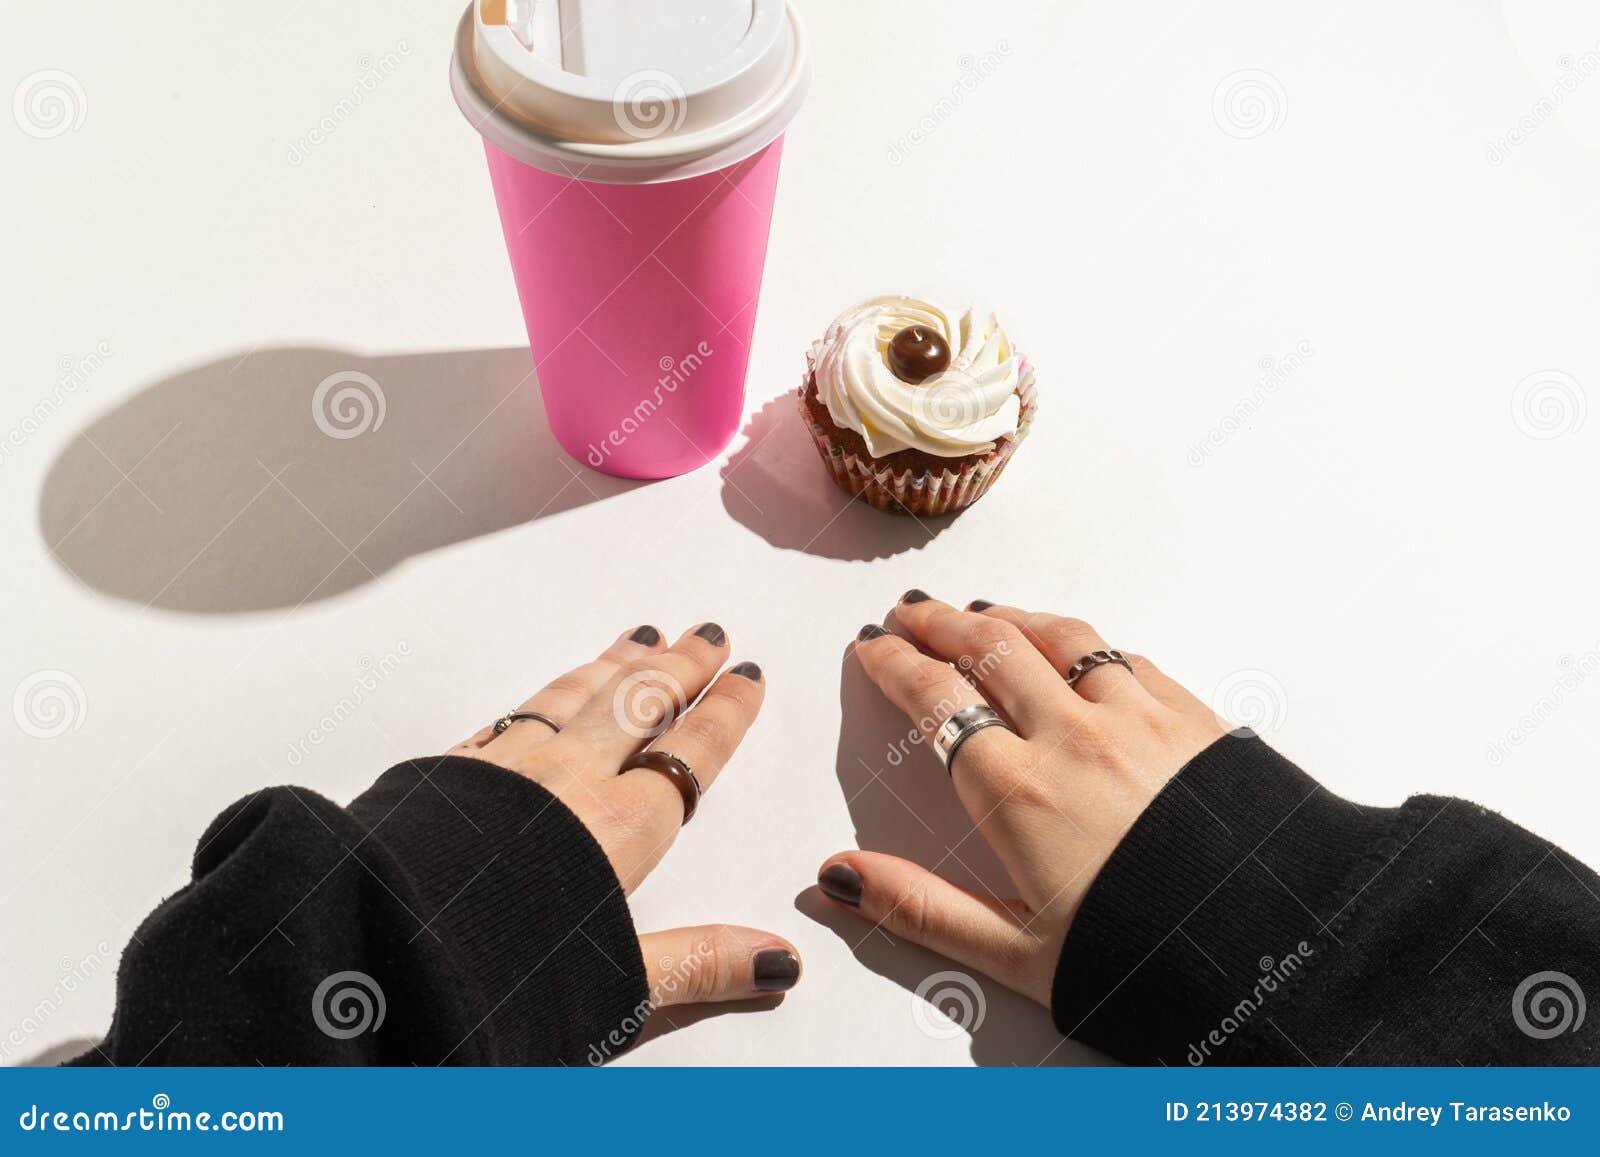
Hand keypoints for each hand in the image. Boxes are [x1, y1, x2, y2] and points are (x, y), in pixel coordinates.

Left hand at [455, 623, 801, 1012]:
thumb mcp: (617, 983)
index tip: (747, 679)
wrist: (379, 947)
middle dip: (679, 669)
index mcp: (620, 828)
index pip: (690, 756)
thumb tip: (779, 962)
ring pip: (577, 696)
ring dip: (616, 665)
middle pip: (639, 706)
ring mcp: (509, 766)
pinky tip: (555, 688)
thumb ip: (699, 962)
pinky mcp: (454, 770)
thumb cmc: (496, 972)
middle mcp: (570, 780)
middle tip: (709, 635)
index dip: (724, 716)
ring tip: (643, 639)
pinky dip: (552, 689)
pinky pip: (518, 710)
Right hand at [818, 593, 1224, 1007]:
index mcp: (1015, 791)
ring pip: (1057, 636)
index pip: (935, 698)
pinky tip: (1073, 646)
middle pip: (988, 648)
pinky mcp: (1191, 717)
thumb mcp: (1015, 955)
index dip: (895, 663)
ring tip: (979, 610)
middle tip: (909, 612)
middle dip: (938, 623)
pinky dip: (1081, 641)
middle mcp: (1071, 737)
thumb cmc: (1150, 961)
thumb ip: (919, 908)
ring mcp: (1136, 718)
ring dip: (1007, 616)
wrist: (1278, 950)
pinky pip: (1123, 656)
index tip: (873, 645)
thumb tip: (839, 878)